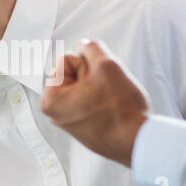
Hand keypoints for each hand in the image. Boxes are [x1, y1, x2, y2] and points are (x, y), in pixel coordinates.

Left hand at [42, 40, 149, 165]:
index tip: (98, 82)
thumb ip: (91, 48)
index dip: (88, 65)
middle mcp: (53, 113)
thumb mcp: (107, 65)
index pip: (66, 60)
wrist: (136, 140)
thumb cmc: (119, 107)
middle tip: (106, 92)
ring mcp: (67, 122)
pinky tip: (112, 111)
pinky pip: (91, 103)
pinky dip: (102, 102)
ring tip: (110, 102)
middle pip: (74, 74)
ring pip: (84, 88)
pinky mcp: (83, 129)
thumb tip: (83, 45)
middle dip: (92, 77)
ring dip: (99, 88)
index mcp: (50, 98)